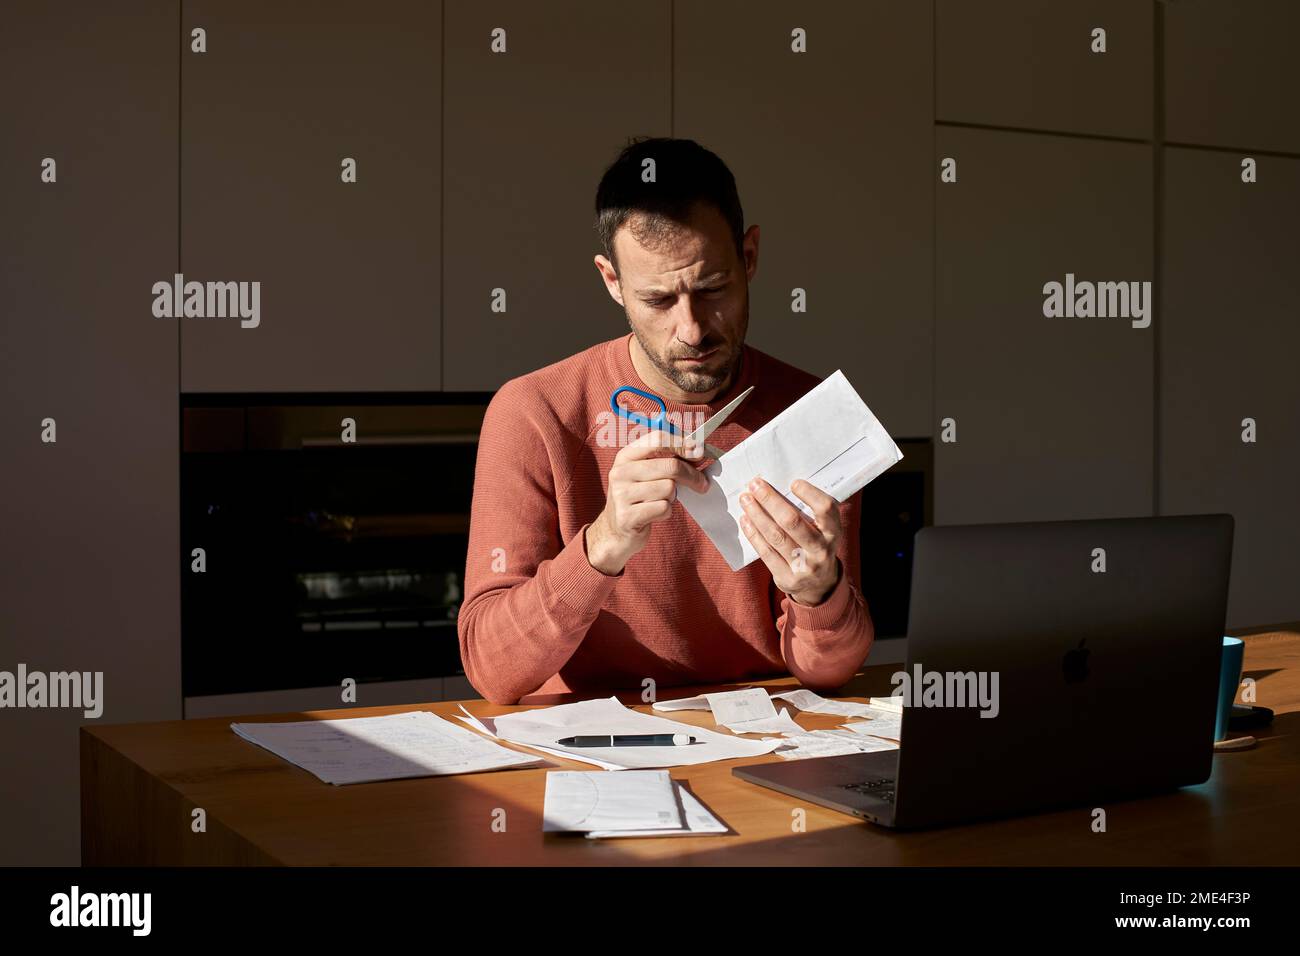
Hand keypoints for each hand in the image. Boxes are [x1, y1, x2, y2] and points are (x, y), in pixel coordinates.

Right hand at [585, 429, 710, 574]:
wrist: (615, 531)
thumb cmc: (637, 498)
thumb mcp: (644, 474)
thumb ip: (666, 460)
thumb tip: (697, 452)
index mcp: (625, 456)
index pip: (657, 439)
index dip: (682, 444)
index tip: (699, 452)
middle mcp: (620, 472)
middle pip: (670, 466)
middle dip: (692, 475)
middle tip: (702, 483)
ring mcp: (621, 495)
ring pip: (669, 488)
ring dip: (672, 497)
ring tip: (661, 501)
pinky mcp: (627, 517)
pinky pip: (663, 508)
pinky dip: (666, 512)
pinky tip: (655, 514)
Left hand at [739, 477, 841, 605]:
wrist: (819, 585)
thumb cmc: (817, 545)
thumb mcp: (824, 529)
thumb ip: (811, 511)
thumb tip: (779, 486)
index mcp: (833, 532)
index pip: (825, 509)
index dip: (810, 494)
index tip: (794, 483)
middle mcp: (821, 550)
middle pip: (793, 522)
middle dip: (771, 500)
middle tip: (755, 484)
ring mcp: (804, 567)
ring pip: (776, 536)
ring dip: (757, 514)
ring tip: (745, 499)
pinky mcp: (787, 578)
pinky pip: (766, 552)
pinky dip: (753, 534)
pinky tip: (745, 520)